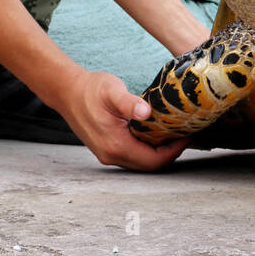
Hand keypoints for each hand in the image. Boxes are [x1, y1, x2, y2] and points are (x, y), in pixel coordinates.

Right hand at [61, 70, 188, 169]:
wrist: (68, 91)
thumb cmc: (90, 89)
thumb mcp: (112, 91)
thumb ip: (129, 103)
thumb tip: (146, 112)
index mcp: (115, 145)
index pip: (153, 160)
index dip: (173, 151)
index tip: (186, 135)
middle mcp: (111, 155)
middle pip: (149, 166)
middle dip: (169, 153)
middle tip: (184, 134)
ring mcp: (107, 154)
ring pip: (141, 163)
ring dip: (158, 152)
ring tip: (173, 133)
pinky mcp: (106, 149)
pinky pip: (133, 156)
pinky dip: (147, 149)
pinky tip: (155, 133)